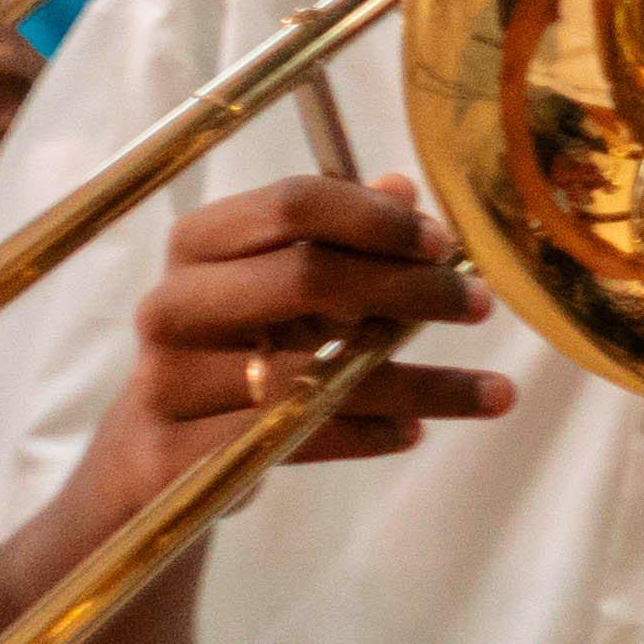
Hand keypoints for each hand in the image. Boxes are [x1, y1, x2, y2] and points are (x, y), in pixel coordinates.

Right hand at [126, 172, 514, 469]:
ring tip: (493, 392)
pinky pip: (294, 439)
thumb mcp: (276, 289)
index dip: (376, 219)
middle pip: (304, 278)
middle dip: (407, 289)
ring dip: (415, 383)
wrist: (150, 457)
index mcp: (197, 243)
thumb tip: (403, 186)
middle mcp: (173, 304)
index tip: (444, 243)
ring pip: (312, 376)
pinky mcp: (178, 456)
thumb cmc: (230, 353)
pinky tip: (416, 431)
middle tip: (479, 305)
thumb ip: (334, 240)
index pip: (291, 204)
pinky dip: (367, 434)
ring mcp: (168, 382)